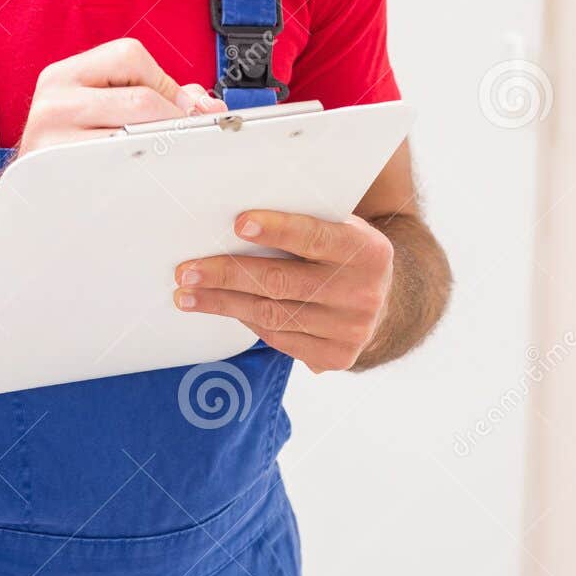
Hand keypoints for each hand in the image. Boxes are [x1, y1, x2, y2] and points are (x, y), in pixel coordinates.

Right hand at [18, 37, 226, 157]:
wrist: (26, 201)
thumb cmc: (70, 150)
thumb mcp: (97, 109)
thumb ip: (152, 93)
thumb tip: (206, 104)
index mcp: (63, 75)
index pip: (129, 56)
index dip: (164, 82)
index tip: (181, 109)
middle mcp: (53, 100)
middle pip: (141, 97)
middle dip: (173, 117)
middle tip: (184, 138)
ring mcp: (53, 139)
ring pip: (135, 133)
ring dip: (162, 144)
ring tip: (163, 155)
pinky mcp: (62, 174)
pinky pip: (122, 167)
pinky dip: (144, 168)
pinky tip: (143, 174)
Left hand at [173, 209, 393, 371]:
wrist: (388, 301)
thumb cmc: (344, 252)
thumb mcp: (341, 228)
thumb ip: (305, 219)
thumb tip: (240, 218)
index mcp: (366, 250)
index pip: (314, 237)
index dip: (276, 230)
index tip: (238, 224)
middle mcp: (362, 292)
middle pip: (282, 282)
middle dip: (227, 274)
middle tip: (187, 271)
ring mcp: (351, 329)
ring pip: (273, 315)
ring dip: (223, 303)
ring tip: (187, 294)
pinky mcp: (337, 357)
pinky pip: (280, 339)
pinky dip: (247, 322)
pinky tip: (222, 309)